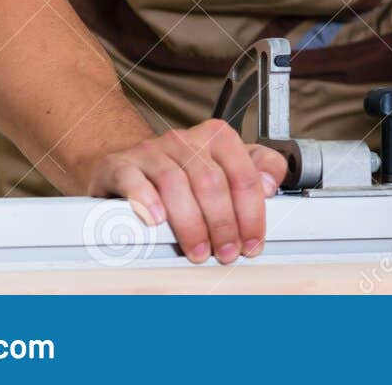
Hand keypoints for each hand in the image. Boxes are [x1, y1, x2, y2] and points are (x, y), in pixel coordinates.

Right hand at [83, 119, 288, 264]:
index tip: (252, 242)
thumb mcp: (225, 167)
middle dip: (223, 223)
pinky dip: (145, 201)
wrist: (129, 168)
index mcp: (217, 137)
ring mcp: (151, 151)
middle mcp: (185, 140)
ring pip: (175, 183)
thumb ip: (258, 170)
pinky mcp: (120, 166)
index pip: (243, 173)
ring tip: (197, 251)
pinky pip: (134, 179)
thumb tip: (271, 184)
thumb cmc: (182, 173)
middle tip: (225, 253)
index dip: (251, 212)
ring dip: (190, 224)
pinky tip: (155, 221)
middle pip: (210, 181)